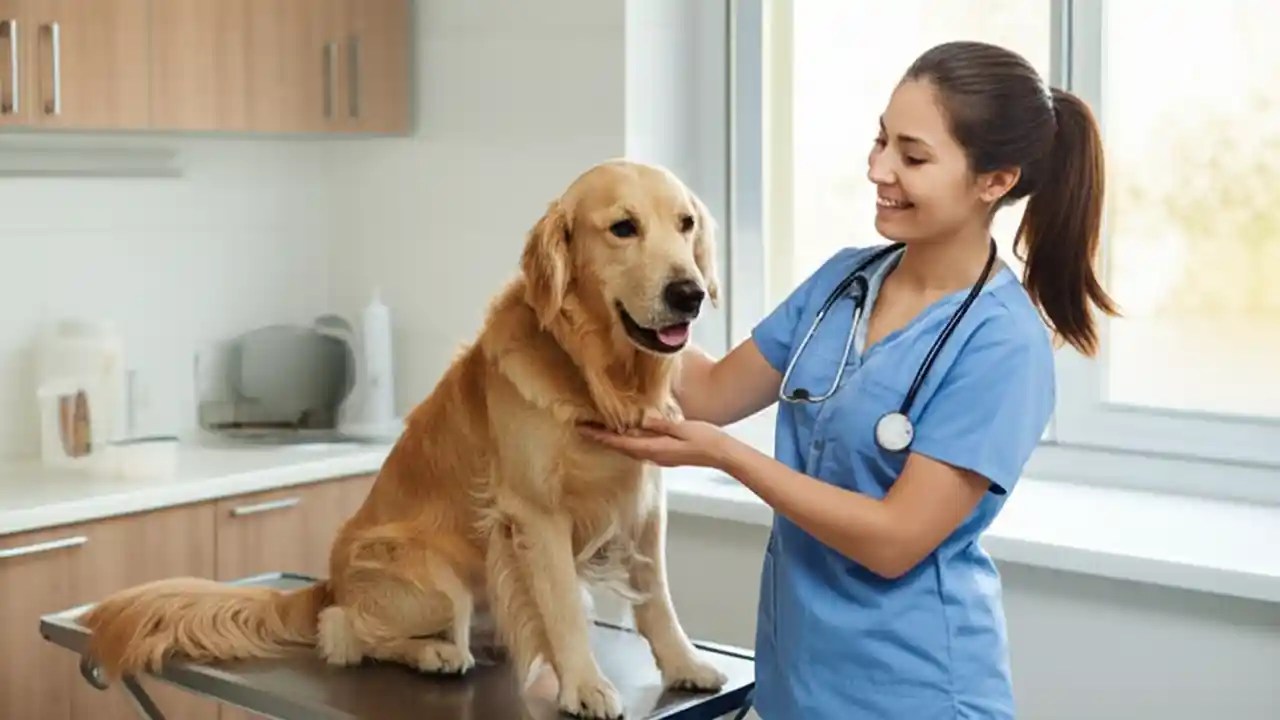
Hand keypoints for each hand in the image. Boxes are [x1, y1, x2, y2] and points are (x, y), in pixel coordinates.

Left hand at [578, 415, 734, 469]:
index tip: (583, 430)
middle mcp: (652, 455)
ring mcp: (658, 457)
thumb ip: (660, 424)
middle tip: (583, 428)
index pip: (620, 442)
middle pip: (620, 447)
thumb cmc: (704, 439)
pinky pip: (639, 447)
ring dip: (613, 440)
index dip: (599, 436)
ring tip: (598, 430)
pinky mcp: (664, 454)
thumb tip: (640, 420)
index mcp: (653, 448)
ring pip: (628, 448)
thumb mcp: (681, 427)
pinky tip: (625, 434)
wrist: (721, 454)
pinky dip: (627, 441)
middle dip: (601, 438)